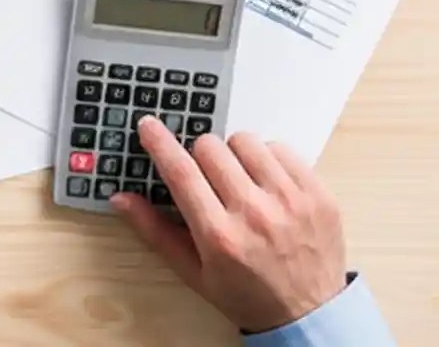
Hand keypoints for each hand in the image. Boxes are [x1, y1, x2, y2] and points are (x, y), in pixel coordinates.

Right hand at [111, 117, 345, 333]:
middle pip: (211, 148)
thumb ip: (154, 232)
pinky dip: (267, 159)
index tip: (149, 125)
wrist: (308, 314)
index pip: (181, 173)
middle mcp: (255, 214)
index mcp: (219, 237)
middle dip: (200, 156)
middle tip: (207, 177)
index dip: (160, 143)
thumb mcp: (193, 272)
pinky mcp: (317, 193)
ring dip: (234, 154)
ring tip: (240, 180)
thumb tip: (121, 199)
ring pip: (246, 141)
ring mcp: (290, 201)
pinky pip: (281, 148)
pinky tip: (267, 183)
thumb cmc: (246, 295)